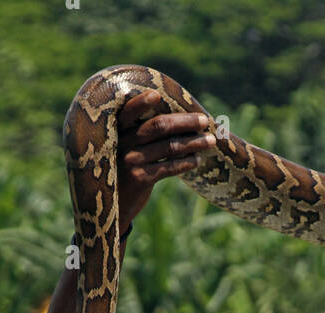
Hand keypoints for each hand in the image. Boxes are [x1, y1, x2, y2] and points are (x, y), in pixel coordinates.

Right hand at [116, 90, 216, 235]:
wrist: (113, 204)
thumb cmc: (123, 169)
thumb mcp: (124, 148)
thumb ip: (139, 133)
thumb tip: (177, 118)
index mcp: (117, 130)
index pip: (129, 111)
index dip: (142, 102)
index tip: (157, 95)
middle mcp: (123, 143)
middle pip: (159, 126)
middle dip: (185, 122)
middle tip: (205, 121)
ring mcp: (131, 161)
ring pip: (169, 146)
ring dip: (194, 143)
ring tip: (211, 141)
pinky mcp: (140, 179)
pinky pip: (169, 167)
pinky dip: (186, 163)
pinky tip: (196, 160)